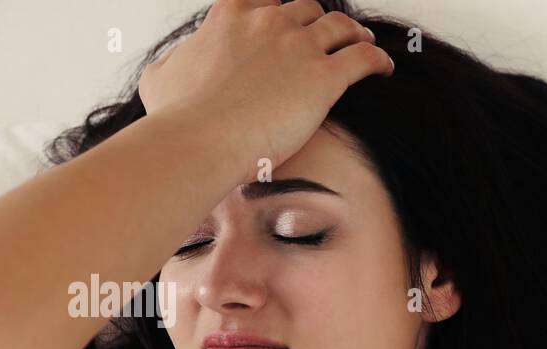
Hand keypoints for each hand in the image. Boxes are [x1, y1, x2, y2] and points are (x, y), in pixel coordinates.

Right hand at [138, 0, 392, 177]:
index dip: (278, 9)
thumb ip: (172, 65)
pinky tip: (384, 68)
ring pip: (340, 26)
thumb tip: (168, 69)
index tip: (286, 21)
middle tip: (330, 37)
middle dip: (319, 22)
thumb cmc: (179, 118)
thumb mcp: (161, 79)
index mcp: (231, 16)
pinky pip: (363, 58)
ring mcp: (299, 46)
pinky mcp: (324, 76)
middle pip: (306, 9)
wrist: (202, 138)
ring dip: (354, 33)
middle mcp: (268, 21)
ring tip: (363, 43)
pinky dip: (377, 59)